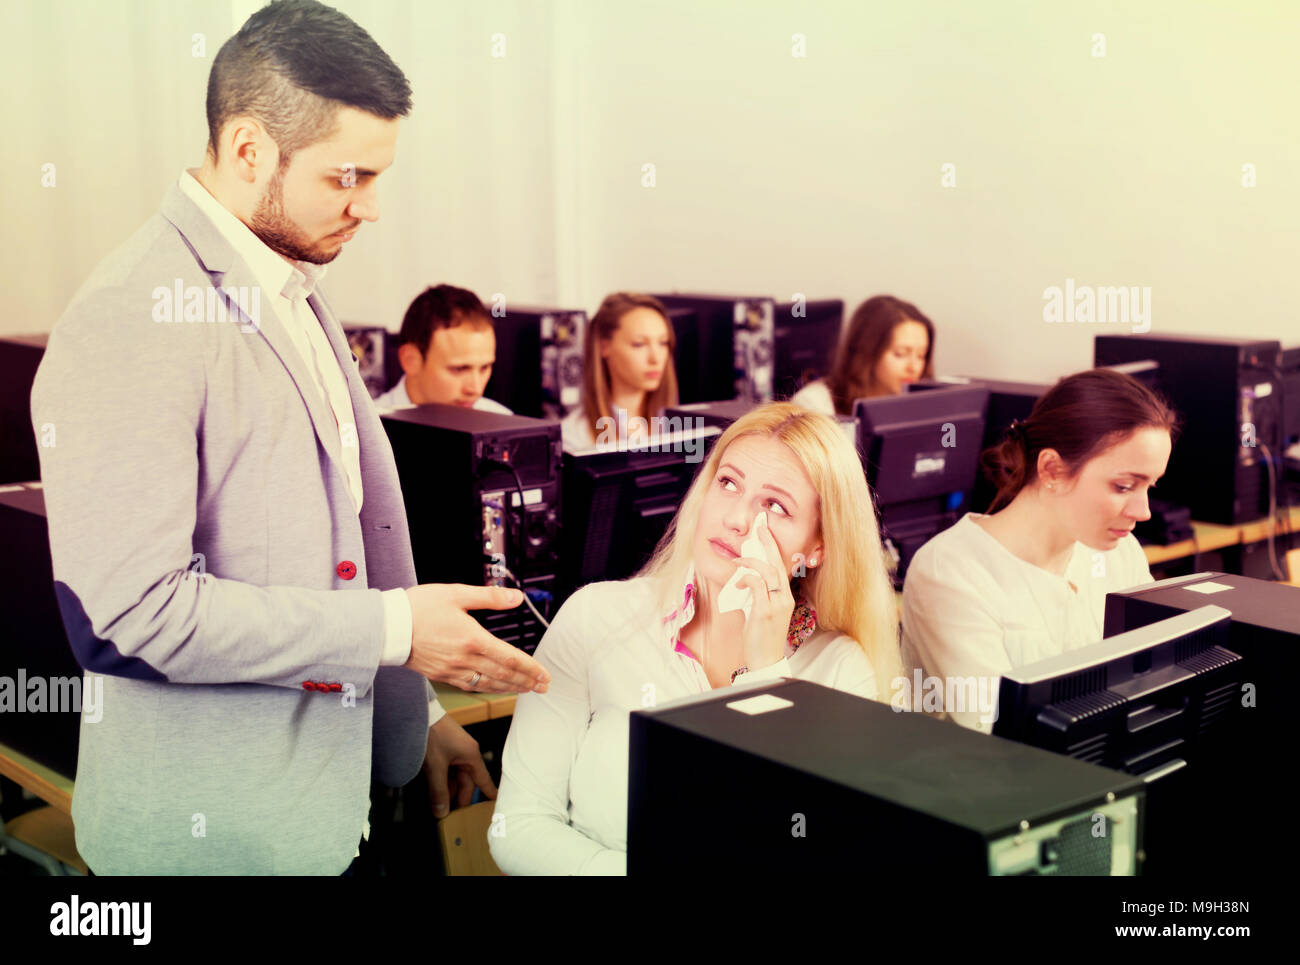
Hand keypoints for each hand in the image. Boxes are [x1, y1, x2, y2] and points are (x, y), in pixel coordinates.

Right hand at [405, 583, 549, 693]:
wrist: (387, 627)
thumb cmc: (419, 607)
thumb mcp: (456, 593)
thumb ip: (489, 597)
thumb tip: (516, 597)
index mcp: (473, 639)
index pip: (510, 659)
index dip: (531, 669)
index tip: (545, 675)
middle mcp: (465, 659)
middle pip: (504, 675)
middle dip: (527, 682)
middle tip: (544, 687)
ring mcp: (453, 671)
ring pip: (488, 684)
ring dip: (510, 688)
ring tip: (526, 690)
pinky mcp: (442, 675)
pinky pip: (471, 687)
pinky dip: (488, 689)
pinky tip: (496, 687)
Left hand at [423, 714, 495, 818]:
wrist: (421, 714)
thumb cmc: (433, 736)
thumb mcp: (435, 767)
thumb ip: (439, 791)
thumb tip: (441, 812)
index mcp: (471, 756)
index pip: (483, 779)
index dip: (488, 793)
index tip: (495, 804)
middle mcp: (466, 754)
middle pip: (467, 781)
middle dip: (459, 797)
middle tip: (454, 814)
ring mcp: (456, 751)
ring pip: (456, 776)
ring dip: (449, 790)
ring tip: (442, 805)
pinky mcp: (446, 749)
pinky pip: (448, 770)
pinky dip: (443, 781)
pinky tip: (436, 790)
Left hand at [729, 519, 793, 672]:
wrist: (765, 660)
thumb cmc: (761, 636)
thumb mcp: (762, 611)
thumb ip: (757, 595)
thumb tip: (744, 579)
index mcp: (785, 596)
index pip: (781, 565)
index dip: (773, 547)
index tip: (765, 531)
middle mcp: (785, 598)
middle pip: (778, 563)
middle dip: (767, 543)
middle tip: (759, 527)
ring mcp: (777, 605)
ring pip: (768, 572)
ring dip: (751, 563)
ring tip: (737, 562)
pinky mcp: (765, 612)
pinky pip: (757, 587)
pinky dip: (746, 580)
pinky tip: (736, 584)